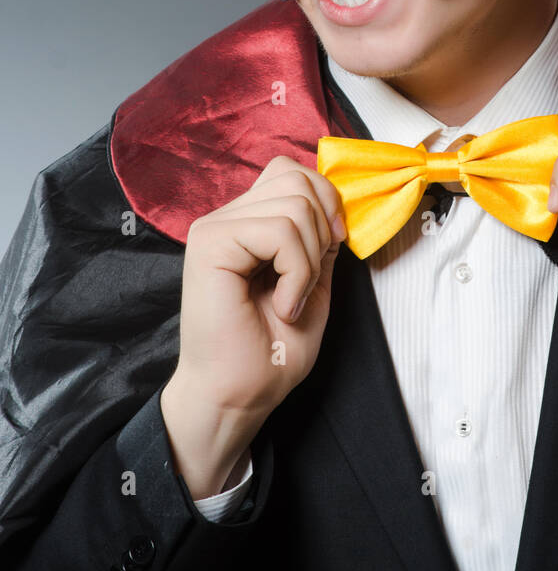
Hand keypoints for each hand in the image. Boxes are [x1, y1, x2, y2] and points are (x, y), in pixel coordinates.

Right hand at [160, 155, 345, 496]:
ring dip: (309, 260)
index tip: (332, 250)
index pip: (294, 172)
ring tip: (289, 299)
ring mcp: (215, 227)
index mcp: (248, 221)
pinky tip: (281, 304)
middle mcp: (228, 217)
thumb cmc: (270, 351)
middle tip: (305, 282)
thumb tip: (334, 206)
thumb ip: (320, 239)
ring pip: (295, 204)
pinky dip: (297, 272)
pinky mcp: (210, 244)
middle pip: (298, 179)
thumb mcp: (313, 282)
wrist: (237, 397)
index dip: (326, 204)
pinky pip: (279, 231)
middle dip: (322, 232)